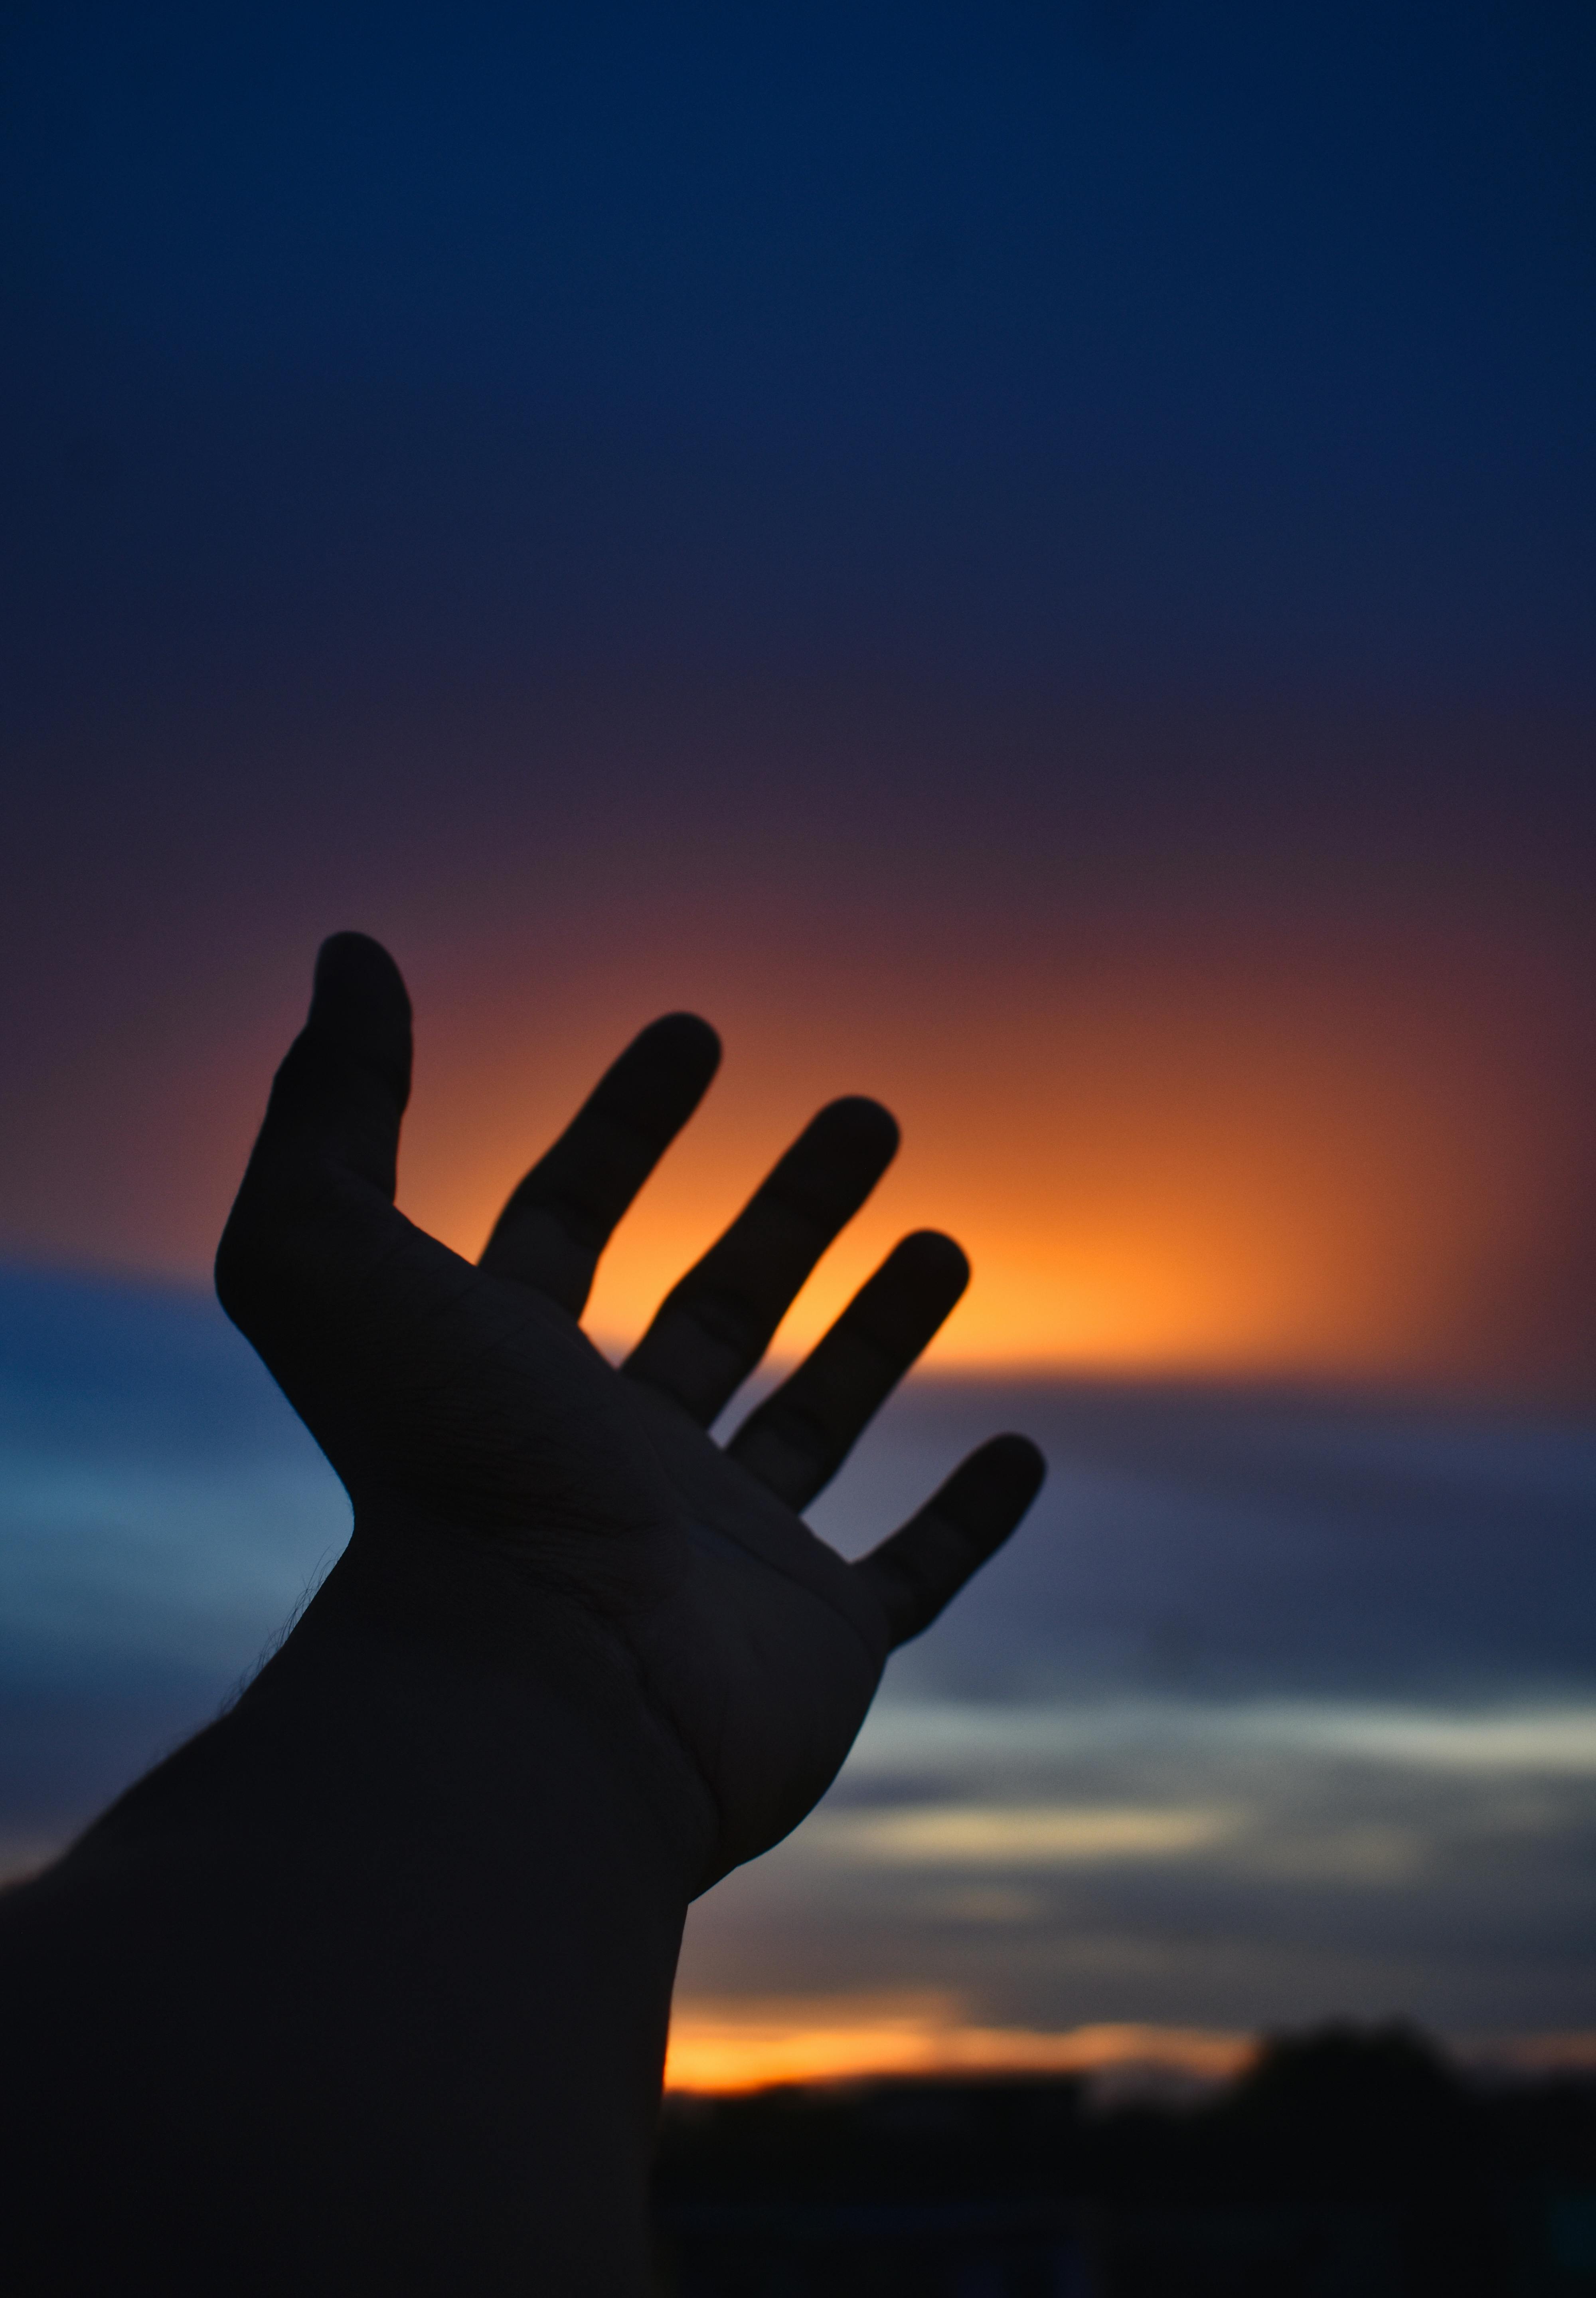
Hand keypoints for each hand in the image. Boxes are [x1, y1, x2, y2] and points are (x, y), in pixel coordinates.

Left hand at [217, 934, 1043, 1887]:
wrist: (532, 1696)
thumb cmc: (441, 1474)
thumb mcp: (331, 1254)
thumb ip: (329, 1102)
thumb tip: (348, 950)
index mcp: (507, 1381)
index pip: (565, 1224)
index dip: (620, 1122)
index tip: (692, 1030)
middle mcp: (605, 1465)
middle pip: (711, 1309)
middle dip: (784, 1207)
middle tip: (865, 1112)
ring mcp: (714, 1561)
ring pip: (812, 1425)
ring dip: (877, 1330)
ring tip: (943, 1238)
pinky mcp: (811, 1649)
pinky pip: (907, 1582)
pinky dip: (966, 1525)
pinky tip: (1023, 1455)